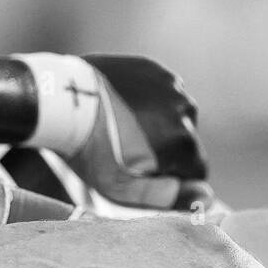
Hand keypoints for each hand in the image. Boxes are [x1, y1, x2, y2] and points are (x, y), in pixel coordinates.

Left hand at [70, 54, 210, 208]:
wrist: (60, 103)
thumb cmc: (90, 153)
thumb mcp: (124, 189)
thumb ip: (169, 198)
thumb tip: (207, 197)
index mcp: (183, 142)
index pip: (196, 172)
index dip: (171, 180)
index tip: (142, 178)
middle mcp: (185, 109)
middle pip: (186, 143)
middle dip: (165, 152)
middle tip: (126, 153)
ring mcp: (170, 85)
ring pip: (174, 117)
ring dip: (158, 126)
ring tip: (122, 130)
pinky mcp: (153, 69)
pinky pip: (161, 94)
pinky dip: (148, 104)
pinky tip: (121, 110)